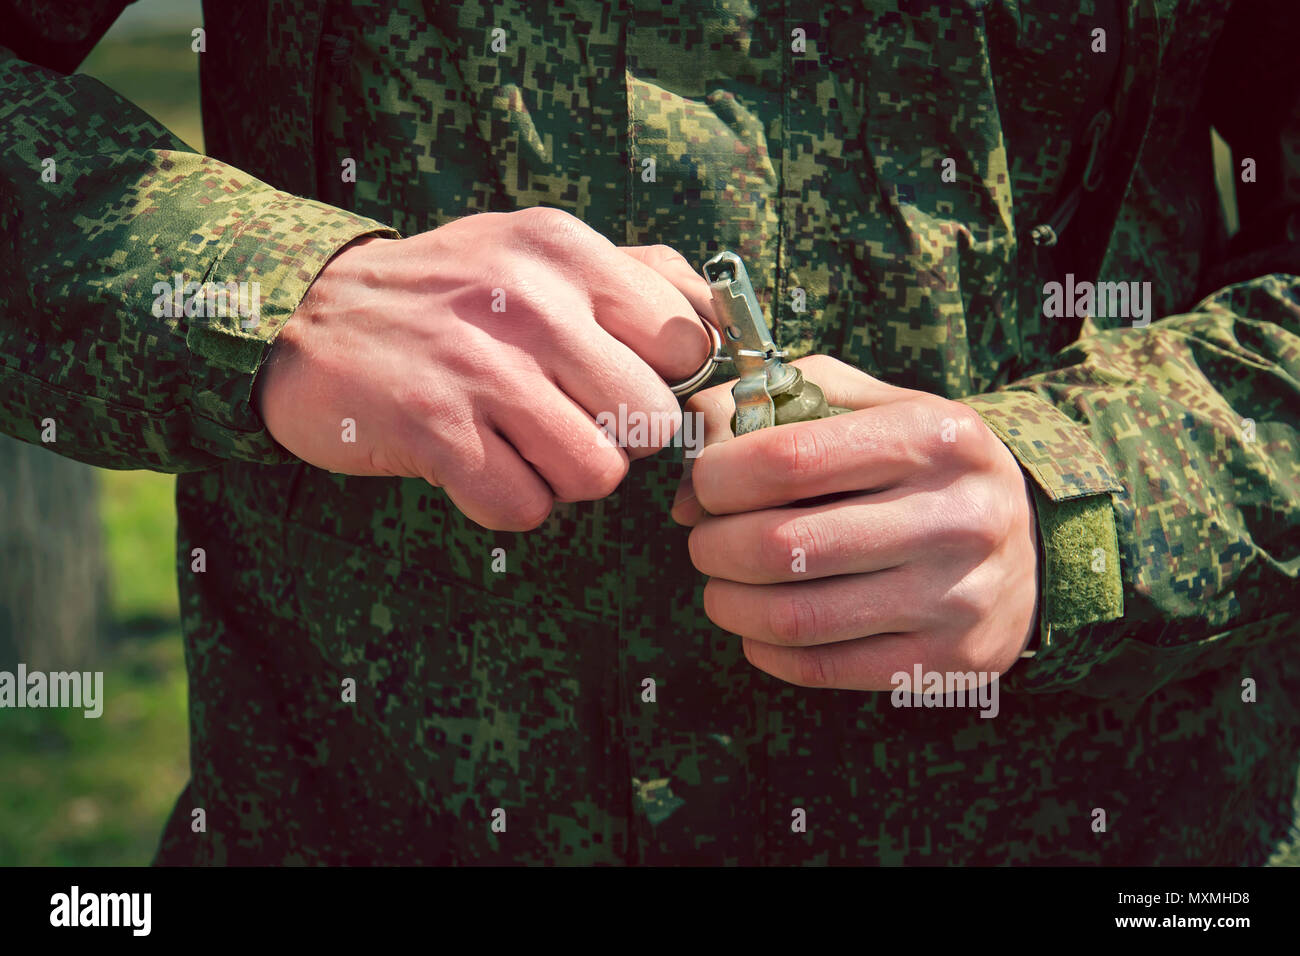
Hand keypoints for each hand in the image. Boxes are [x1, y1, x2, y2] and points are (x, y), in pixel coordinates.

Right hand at [255, 207, 713, 529]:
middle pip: (653, 422)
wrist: (308, 314)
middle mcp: (532, 302)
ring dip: (563, 476)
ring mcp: (480, 368)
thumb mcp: (541, 250)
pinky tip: (476, 463)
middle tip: (566, 420)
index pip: (690, 344)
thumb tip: (732, 328)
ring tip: (518, 441)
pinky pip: (524, 508)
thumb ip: (641, 276)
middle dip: (619, 440)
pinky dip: (507, 501)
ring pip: (597, 475)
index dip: (669, 384)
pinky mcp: (434, 429)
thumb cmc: (451, 293)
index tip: (625, 388)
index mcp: (568, 250)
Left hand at [671, 355, 1038, 688]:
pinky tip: (758, 628)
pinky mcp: (946, 661)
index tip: (705, 485)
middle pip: (782, 543)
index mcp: (935, 437)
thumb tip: (694, 465)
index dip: (719, 476)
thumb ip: (782, 401)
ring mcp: (955, 597)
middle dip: (713, 545)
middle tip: (705, 540)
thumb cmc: (926, 465)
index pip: (790, 457)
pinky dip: (765, 650)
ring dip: (728, 603)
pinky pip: (822, 668)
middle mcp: (955, 516)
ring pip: (795, 616)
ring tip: (720, 586)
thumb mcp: (878, 405)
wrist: (1033, 545)